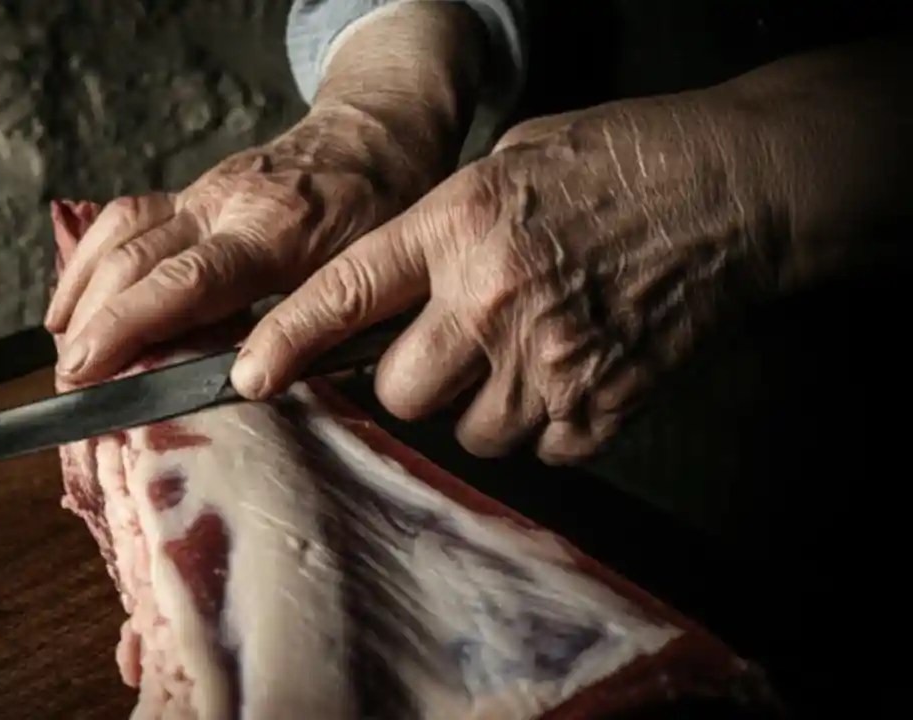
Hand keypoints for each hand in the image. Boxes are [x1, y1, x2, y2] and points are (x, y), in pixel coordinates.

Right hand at [46, 0, 485, 381]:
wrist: (374, 136)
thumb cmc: (380, 212)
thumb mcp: (369, 275)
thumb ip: (317, 326)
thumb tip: (255, 385)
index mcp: (274, 233)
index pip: (187, 281)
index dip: (130, 325)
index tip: (88, 370)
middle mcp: (225, 205)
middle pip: (136, 258)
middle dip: (92, 321)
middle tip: (69, 382)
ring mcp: (202, 192)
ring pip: (119, 233)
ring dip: (81, 290)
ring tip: (63, 346)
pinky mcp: (191, 190)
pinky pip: (126, 219)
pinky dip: (91, 259)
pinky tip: (77, 298)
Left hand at [231, 88, 788, 463]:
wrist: (732, 190)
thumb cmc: (615, 163)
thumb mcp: (501, 169)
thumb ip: (438, 234)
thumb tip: (389, 295)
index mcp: (456, 228)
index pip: (344, 295)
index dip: (285, 341)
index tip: (246, 376)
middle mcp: (490, 300)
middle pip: (401, 393)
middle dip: (415, 380)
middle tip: (452, 346)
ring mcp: (547, 361)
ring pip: (472, 432)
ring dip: (486, 405)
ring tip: (529, 350)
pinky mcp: (602, 406)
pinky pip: (541, 451)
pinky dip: (550, 424)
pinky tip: (574, 370)